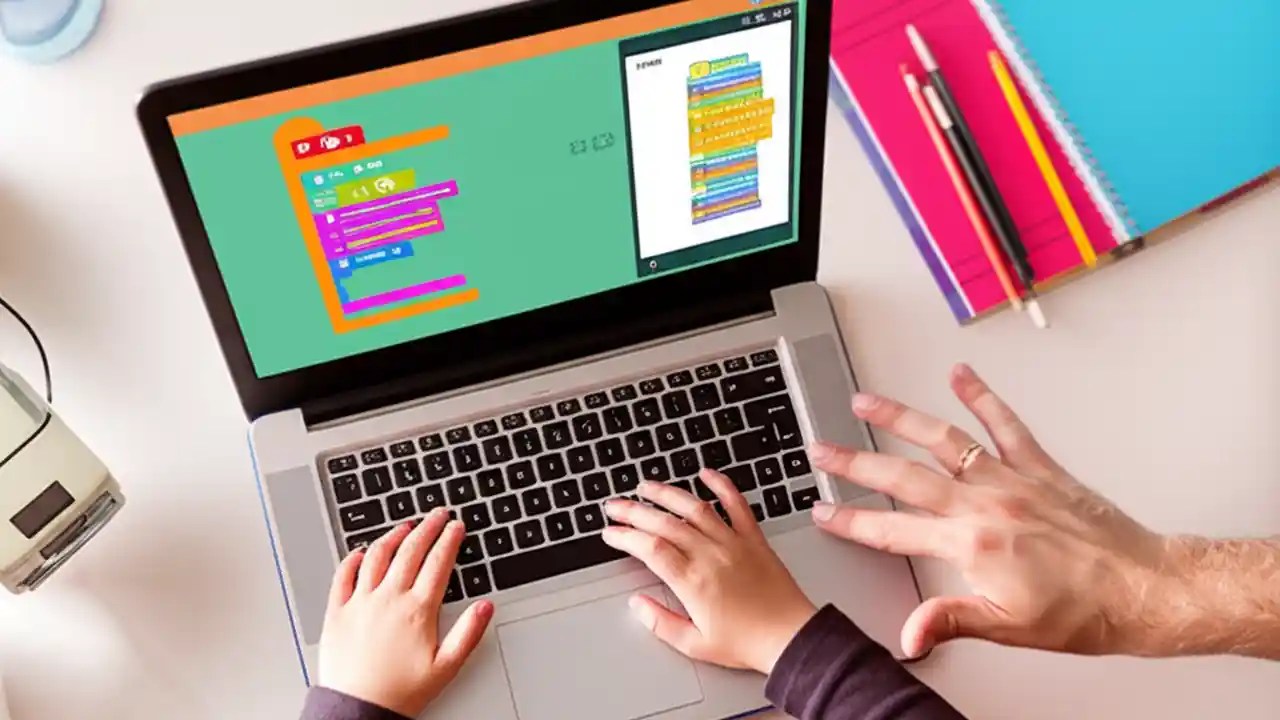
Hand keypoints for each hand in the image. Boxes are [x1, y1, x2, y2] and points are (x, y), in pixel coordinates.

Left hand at [318, 509, 492, 716]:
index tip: (456, 527)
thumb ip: (468, 634)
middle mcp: (389, 599)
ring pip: (378, 555)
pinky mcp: (338, 611)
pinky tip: (362, 551)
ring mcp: (361, 602)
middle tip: (438, 514)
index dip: (450, 540)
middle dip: (428, 527)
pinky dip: (354, 557)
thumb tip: (485, 607)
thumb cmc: (400, 692)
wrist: (357, 709)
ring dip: (394, 535)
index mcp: (417, 610)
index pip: (438, 563)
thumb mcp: (445, 667)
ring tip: (406, 525)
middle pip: (411, 550)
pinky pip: (343, 575)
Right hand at [601, 472, 817, 673]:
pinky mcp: (753, 538)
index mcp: (693, 582)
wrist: (790, 637)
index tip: (611, 533)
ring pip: (694, 507)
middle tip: (615, 505)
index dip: (625, 536)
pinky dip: (721, 485)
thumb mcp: (695, 644)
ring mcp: (733, 543)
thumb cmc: (746, 643)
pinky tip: (707, 473)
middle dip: (634, 510)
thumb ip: (661, 623)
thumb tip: (637, 605)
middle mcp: (710, 556)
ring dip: (667, 493)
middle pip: (664, 523)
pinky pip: (737, 504)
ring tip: (647, 486)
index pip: (649, 549)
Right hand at [808, 363, 1168, 658]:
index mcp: (971, 545)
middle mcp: (985, 504)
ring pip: (944, 440)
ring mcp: (1011, 480)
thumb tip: (908, 634)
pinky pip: (1006, 425)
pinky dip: (982, 397)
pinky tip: (960, 376)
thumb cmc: (1084, 612)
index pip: (893, 530)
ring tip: (866, 402)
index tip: (823, 511)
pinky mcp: (1040, 468)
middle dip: (855, 462)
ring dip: (900, 418)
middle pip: (904, 476)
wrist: (1144, 590)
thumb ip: (950, 620)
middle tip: (822, 449)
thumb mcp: (1008, 629)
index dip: (851, 520)